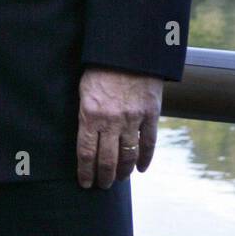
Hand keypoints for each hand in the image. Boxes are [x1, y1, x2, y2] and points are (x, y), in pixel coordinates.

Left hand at [76, 67, 162, 188]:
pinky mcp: (150, 114)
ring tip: (118, 179)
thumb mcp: (84, 88)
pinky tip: (140, 168)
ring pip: (128, 156)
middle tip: (102, 185)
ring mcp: (133, 119)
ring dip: (123, 171)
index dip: (85, 171)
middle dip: (103, 177)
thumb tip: (85, 136)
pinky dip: (145, 159)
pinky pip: (149, 143)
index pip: (86, 152)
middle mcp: (111, 121)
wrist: (128, 50)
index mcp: (90, 114)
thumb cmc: (100, 67)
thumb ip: (86, 113)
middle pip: (107, 159)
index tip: (85, 183)